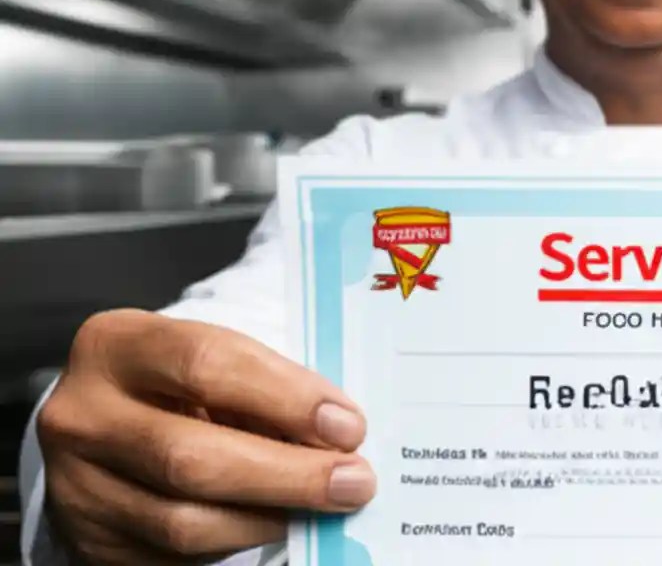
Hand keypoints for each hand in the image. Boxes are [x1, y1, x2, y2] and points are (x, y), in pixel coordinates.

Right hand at [37, 309, 376, 564]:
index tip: (347, 425)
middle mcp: (82, 415)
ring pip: (184, 521)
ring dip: (271, 518)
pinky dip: (238, 541)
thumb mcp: (214, 363)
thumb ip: (266, 387)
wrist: (108, 428)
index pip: (207, 364)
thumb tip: (340, 434)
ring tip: (325, 505)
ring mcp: (77, 486)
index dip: (286, 397)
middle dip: (289, 473)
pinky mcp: (93, 542)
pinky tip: (277, 521)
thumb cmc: (183, 386)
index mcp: (116, 345)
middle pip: (192, 456)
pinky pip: (175, 557)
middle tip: (355, 481)